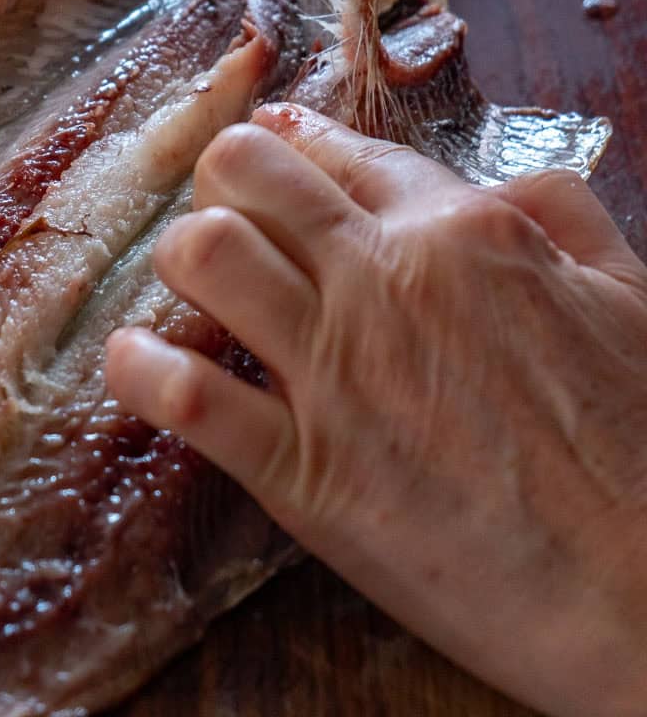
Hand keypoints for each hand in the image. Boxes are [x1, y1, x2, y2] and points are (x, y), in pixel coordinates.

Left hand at [106, 104, 646, 716]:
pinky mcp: (303, 474)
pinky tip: (133, 361)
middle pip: (251, 173)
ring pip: (206, 255)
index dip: (297, 137)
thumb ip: (561, 215)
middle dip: (224, 173)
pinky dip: (141, 371)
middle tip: (229, 204)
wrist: (645, 590)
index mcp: (463, 232)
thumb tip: (504, 183)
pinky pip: (187, 399)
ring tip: (194, 277)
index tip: (273, 138)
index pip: (344, 151)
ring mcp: (337, 373)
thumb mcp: (629, 293)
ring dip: (183, 253)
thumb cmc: (646, 441)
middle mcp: (384, 282)